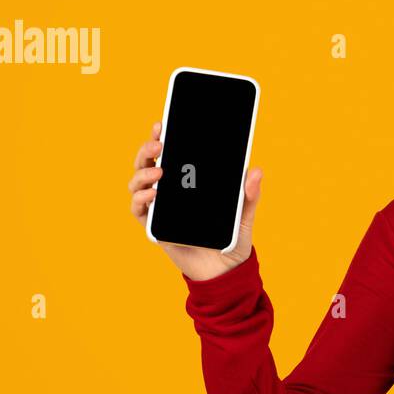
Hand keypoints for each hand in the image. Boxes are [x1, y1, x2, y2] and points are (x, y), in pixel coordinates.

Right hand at [128, 119, 262, 280]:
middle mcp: (169, 192)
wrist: (225, 271)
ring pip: (138, 183)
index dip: (160, 137)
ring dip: (143, 173)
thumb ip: (249, 194)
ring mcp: (159, 209)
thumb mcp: (244, 214)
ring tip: (159, 171)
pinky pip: (138, 210)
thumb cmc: (232, 239)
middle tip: (159, 142)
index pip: (170, 154)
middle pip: (148, 163)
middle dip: (148, 149)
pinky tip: (152, 194)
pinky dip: (140, 199)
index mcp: (187, 182)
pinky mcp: (155, 227)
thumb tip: (255, 171)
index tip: (162, 122)